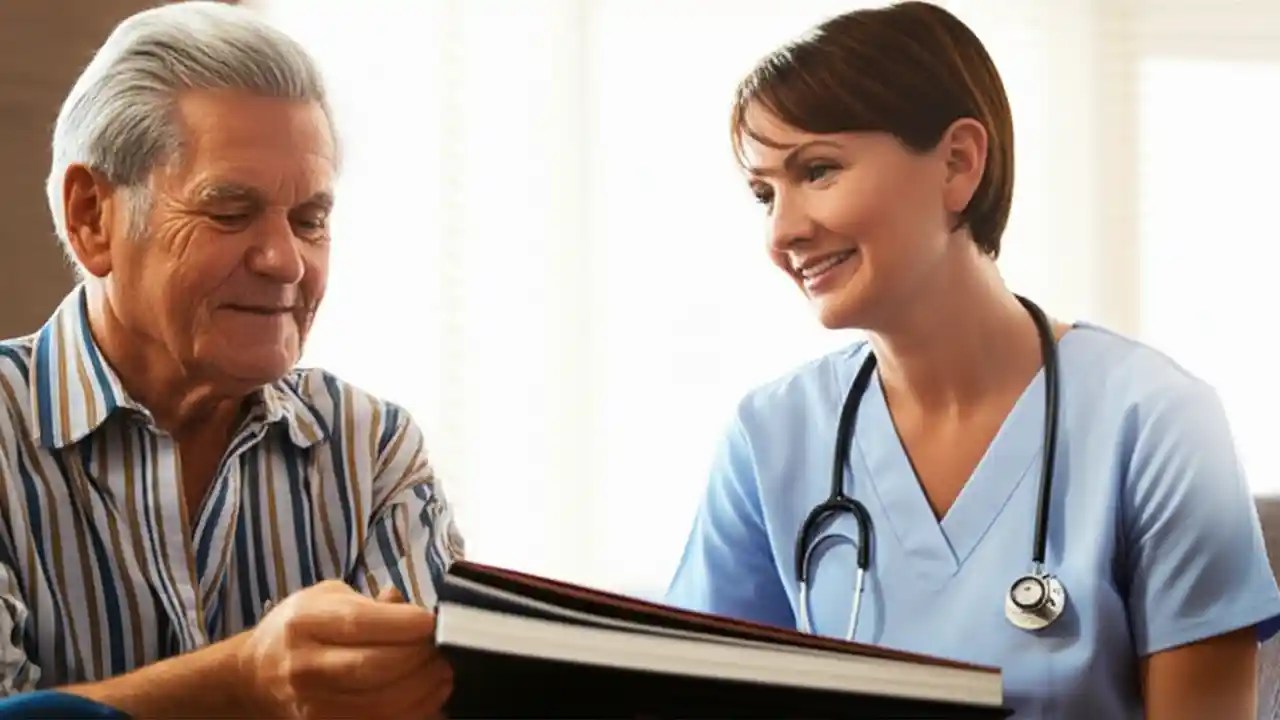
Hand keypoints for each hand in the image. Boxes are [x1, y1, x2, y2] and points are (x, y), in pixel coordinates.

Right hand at [237, 580, 452, 718]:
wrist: (256, 675)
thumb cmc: (301, 627)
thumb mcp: (327, 597)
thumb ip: (371, 602)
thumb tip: (413, 611)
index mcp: (306, 623)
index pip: (359, 623)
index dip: (404, 624)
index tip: (433, 621)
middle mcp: (305, 666)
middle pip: (374, 667)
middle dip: (419, 658)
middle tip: (443, 649)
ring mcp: (313, 705)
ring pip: (380, 704)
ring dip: (423, 690)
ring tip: (443, 673)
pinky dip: (412, 713)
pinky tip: (429, 699)